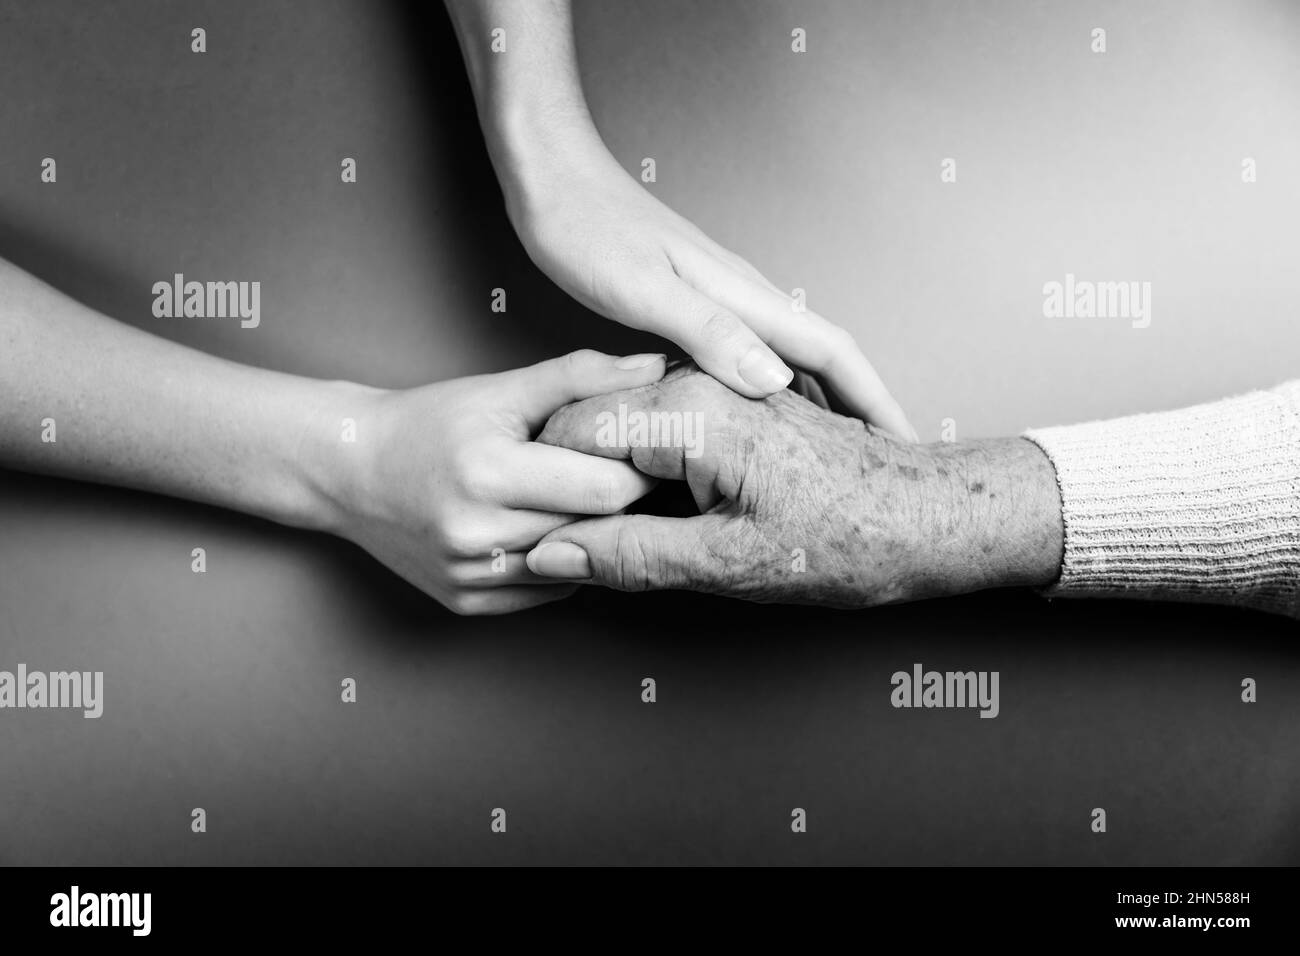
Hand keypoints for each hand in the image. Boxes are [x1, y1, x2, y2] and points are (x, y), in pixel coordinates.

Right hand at [308, 350, 666, 614]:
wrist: (350, 471)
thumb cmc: (429, 423)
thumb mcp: (501, 389)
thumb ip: (581, 377)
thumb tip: (655, 365)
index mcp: (489, 473)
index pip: (605, 489)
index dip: (637, 471)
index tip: (645, 453)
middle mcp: (478, 534)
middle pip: (594, 528)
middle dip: (618, 502)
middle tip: (627, 475)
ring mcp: (470, 575)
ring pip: (575, 563)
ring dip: (589, 534)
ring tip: (579, 498)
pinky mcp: (466, 601)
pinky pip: (546, 590)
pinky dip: (559, 561)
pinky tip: (546, 527)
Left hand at [501, 139, 917, 440]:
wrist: (552, 178)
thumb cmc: (584, 229)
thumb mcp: (641, 287)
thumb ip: (706, 330)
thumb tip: (775, 380)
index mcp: (743, 295)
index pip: (831, 349)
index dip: (873, 398)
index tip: (903, 444)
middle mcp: (745, 297)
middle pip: (824, 357)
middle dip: (862, 406)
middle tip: (884, 464)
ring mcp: (723, 300)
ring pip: (793, 357)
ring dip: (825, 400)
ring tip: (840, 452)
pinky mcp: (696, 305)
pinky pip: (756, 355)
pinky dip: (778, 389)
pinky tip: (765, 416)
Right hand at [523, 364, 1062, 606]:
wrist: (931, 519)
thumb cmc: (852, 537)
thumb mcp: (728, 562)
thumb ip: (629, 554)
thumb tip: (552, 553)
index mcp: (689, 408)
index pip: (570, 433)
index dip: (548, 491)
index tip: (546, 538)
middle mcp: (701, 381)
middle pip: (596, 427)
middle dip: (579, 487)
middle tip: (583, 549)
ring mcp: (720, 388)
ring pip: (629, 431)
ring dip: (615, 485)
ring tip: (621, 540)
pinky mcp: (737, 407)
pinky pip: (665, 433)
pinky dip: (649, 477)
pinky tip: (663, 519)